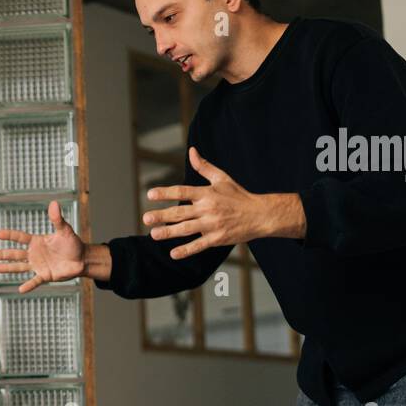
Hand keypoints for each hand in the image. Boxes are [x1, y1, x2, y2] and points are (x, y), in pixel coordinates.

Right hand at [0, 200, 84, 292]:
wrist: (81, 259)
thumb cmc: (72, 243)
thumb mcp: (65, 230)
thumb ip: (57, 219)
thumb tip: (54, 203)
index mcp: (36, 241)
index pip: (20, 238)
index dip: (10, 235)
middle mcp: (34, 254)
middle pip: (15, 254)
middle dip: (2, 255)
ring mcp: (38, 265)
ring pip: (19, 267)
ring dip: (7, 268)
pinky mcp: (45, 276)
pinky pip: (35, 281)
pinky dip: (28, 285)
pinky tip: (20, 289)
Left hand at [144, 147, 304, 258]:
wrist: (260, 215)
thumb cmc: (239, 196)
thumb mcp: (222, 178)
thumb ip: (204, 167)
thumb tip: (191, 151)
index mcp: (207, 193)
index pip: (183, 191)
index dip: (166, 192)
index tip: (150, 194)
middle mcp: (208, 209)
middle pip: (181, 212)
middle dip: (162, 215)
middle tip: (146, 218)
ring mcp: (213, 225)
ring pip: (187, 229)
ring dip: (169, 232)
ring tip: (153, 234)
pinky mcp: (218, 238)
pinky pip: (199, 245)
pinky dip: (186, 250)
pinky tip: (173, 254)